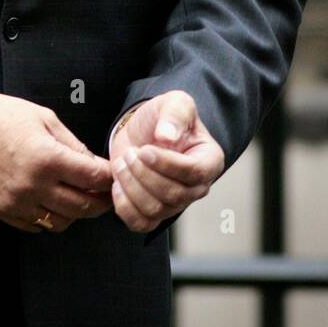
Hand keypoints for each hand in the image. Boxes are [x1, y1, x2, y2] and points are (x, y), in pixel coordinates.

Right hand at [0, 92, 113, 233]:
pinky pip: (38, 227)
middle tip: (105, 194)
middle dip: (100, 202)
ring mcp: (19, 203)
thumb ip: (73, 144)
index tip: (113, 176)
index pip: (93, 178)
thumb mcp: (43, 118)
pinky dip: (51, 218)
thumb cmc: (2, 118)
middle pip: (83, 206)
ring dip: (76, 213)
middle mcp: (35, 186)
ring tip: (79, 198)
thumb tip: (96, 165)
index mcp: (48, 158)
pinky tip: (52, 202)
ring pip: (62, 222)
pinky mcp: (6, 213)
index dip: (109, 178)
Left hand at [108, 90, 224, 233]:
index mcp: (209, 160)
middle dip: (144, 173)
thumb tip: (168, 137)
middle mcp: (196, 187)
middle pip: (174, 195)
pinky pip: (140, 223)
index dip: (167, 164)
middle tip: (131, 153)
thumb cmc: (162, 118)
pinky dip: (124, 207)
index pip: (195, 172)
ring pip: (156, 210)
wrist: (142, 131)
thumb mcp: (174, 102)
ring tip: (122, 163)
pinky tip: (118, 184)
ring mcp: (175, 204)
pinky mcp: (153, 213)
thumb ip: (174, 115)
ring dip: (132, 186)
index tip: (145, 150)